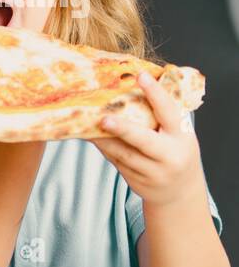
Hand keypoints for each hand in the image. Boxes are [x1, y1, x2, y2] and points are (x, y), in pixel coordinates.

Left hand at [90, 71, 204, 207]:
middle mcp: (168, 155)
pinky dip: (103, 147)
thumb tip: (135, 85)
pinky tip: (90, 136)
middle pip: (143, 140)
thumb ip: (164, 117)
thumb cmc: (176, 151)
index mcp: (181, 137)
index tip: (141, 75)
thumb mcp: (179, 134)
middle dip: (123, 129)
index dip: (156, 93)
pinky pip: (116, 161)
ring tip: (85, 122)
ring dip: (102, 138)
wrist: (179, 190)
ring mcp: (151, 171)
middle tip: (104, 119)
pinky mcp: (135, 180)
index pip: (169, 111)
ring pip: (122, 153)